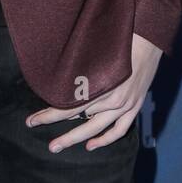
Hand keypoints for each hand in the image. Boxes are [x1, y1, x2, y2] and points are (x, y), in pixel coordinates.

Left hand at [24, 32, 161, 151]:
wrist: (149, 37)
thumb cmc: (120, 38)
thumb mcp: (95, 50)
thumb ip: (79, 68)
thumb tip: (57, 81)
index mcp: (101, 84)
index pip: (69, 106)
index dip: (48, 115)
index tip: (32, 121)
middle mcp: (113, 98)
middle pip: (78, 118)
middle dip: (53, 124)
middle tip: (34, 128)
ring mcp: (125, 104)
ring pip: (96, 128)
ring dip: (75, 138)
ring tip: (56, 145)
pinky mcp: (135, 106)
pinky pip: (120, 129)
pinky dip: (105, 139)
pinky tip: (90, 145)